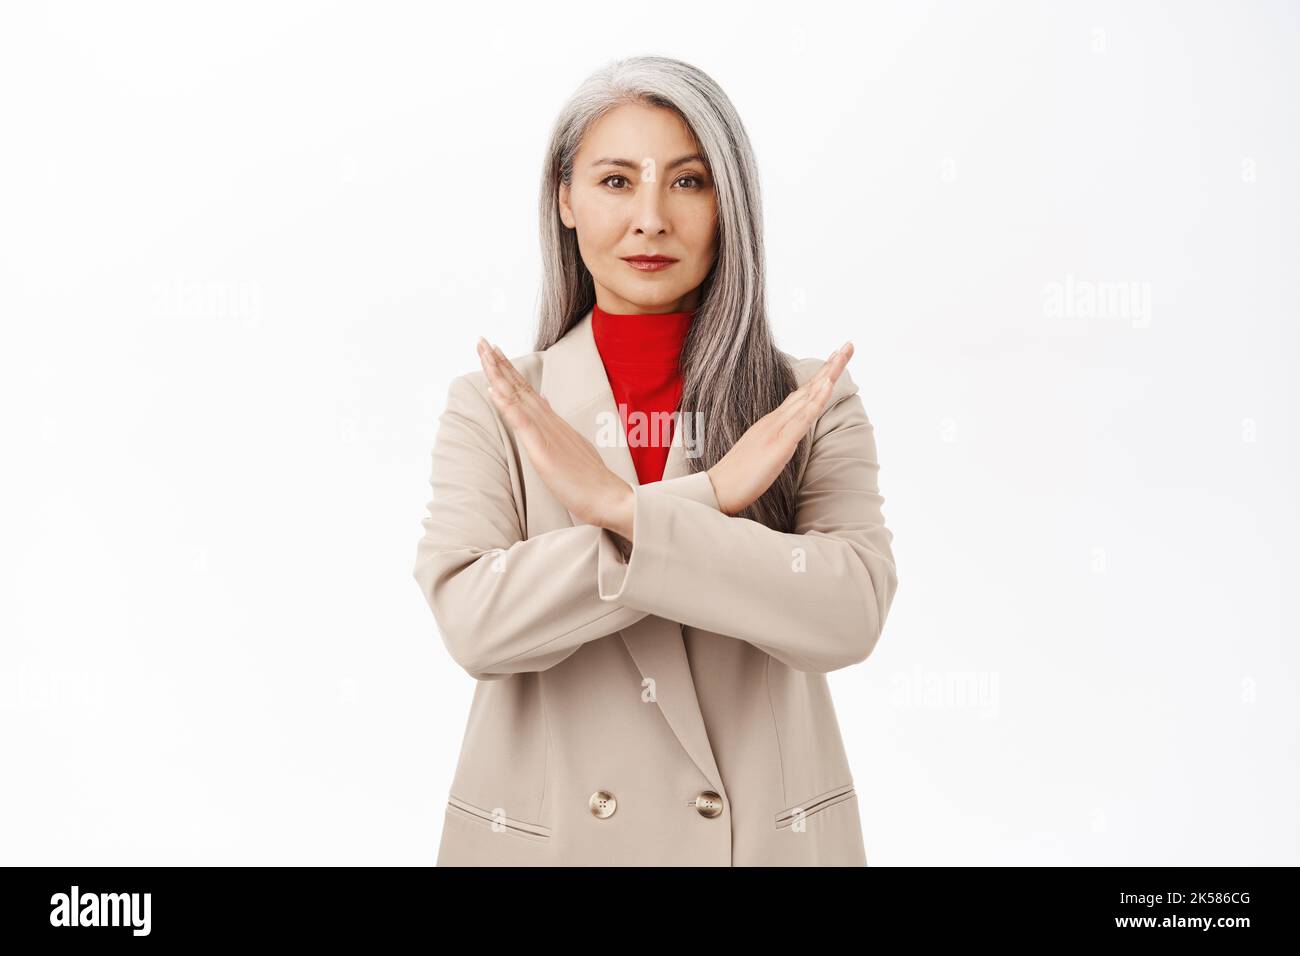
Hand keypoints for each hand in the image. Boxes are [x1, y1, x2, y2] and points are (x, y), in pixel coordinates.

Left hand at [476, 337, 635, 538]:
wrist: (609, 497)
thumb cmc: (590, 480)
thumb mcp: (570, 446)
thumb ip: (555, 425)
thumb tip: (543, 403)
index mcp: (553, 422)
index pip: (527, 391)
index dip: (509, 371)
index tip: (494, 352)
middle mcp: (548, 421)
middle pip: (519, 386)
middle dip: (499, 363)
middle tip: (482, 341)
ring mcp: (546, 433)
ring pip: (518, 397)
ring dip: (498, 374)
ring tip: (484, 353)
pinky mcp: (543, 449)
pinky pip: (521, 423)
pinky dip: (506, 405)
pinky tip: (493, 391)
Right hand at [706, 341, 853, 515]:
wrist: (717, 488)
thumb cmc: (738, 476)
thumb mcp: (762, 453)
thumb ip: (775, 442)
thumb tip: (788, 439)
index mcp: (772, 422)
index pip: (801, 395)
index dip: (819, 377)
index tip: (834, 360)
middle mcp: (775, 419)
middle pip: (808, 388)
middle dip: (830, 367)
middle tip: (848, 345)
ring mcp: (777, 429)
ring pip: (808, 397)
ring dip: (827, 374)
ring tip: (843, 353)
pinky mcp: (779, 443)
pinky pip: (802, 419)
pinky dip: (817, 400)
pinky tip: (828, 385)